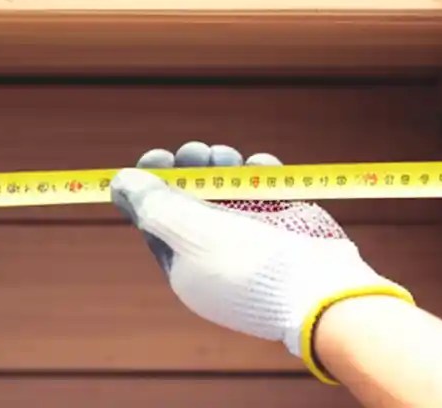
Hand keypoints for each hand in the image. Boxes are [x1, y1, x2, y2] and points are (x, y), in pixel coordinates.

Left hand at [108, 141, 413, 383]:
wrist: (321, 289)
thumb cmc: (248, 265)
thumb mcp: (189, 234)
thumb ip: (153, 206)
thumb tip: (120, 183)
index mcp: (186, 264)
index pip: (158, 216)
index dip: (154, 182)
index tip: (160, 155)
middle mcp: (216, 251)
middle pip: (192, 196)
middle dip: (193, 168)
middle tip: (200, 151)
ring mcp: (252, 237)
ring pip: (228, 187)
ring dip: (225, 165)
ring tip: (231, 158)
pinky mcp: (283, 222)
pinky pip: (264, 188)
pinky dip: (260, 172)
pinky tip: (261, 166)